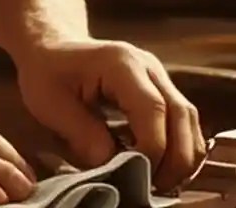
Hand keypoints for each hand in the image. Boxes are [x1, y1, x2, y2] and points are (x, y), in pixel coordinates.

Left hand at [13, 39, 206, 192]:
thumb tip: (112, 164)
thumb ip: (82, 134)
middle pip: (181, 114)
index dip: (152, 147)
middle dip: (175, 158)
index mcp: (120, 64)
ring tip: (160, 183)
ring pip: (188, 119)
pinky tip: (161, 169)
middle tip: (155, 188)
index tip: (138, 175)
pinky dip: (178, 148)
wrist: (52, 47)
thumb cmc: (46, 72)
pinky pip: (182, 121)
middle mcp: (148, 66)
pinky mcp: (160, 90)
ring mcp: (158, 76)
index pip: (153, 108)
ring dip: (182, 156)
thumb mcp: (50, 104)